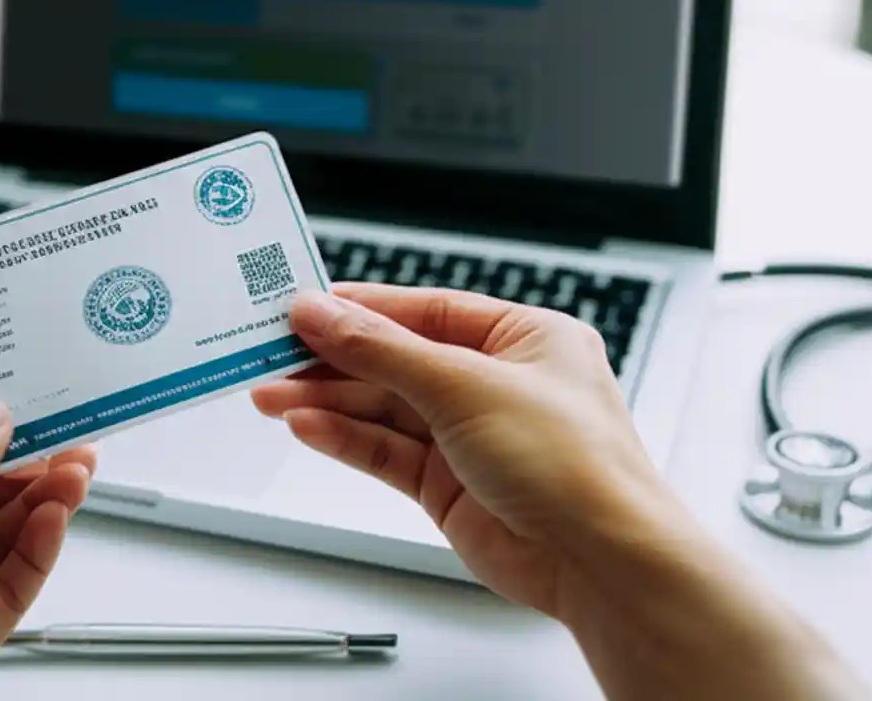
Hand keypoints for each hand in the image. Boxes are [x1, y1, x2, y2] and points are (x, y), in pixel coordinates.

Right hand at [254, 283, 673, 615]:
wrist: (600, 563)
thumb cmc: (574, 465)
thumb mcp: (466, 386)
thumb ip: (382, 351)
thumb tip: (321, 315)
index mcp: (523, 338)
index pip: (426, 311)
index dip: (362, 310)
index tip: (304, 308)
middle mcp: (497, 384)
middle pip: (397, 360)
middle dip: (334, 359)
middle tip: (273, 351)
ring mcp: (471, 437)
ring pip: (384, 409)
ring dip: (327, 402)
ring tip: (271, 395)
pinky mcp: (449, 485)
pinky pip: (386, 451)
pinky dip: (345, 438)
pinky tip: (307, 425)